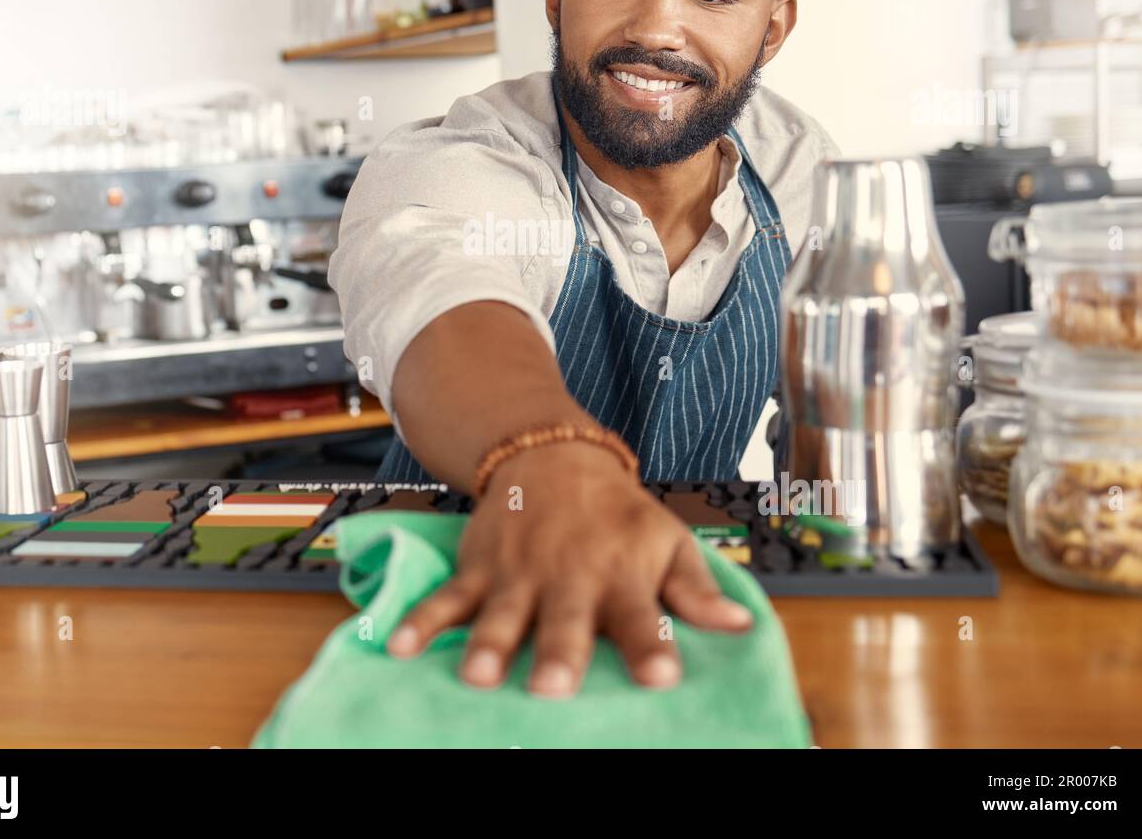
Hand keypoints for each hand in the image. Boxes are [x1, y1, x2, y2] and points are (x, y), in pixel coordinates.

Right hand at [385, 444, 752, 696]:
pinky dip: (420, 621)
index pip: (644, 617)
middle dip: (559, 652)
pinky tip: (398, 648)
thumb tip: (742, 627)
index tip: (662, 676)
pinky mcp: (478, 570)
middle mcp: (569, 579)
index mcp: (622, 577)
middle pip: (565, 622)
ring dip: (488, 644)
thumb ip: (697, 590)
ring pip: (500, 614)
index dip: (653, 647)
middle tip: (553, 686)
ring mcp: (517, 575)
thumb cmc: (618, 513)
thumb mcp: (666, 540)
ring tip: (478, 676)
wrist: (551, 456)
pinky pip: (445, 598)